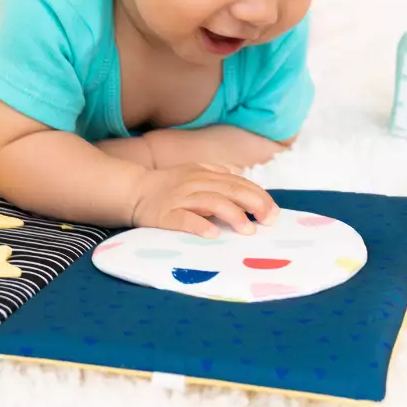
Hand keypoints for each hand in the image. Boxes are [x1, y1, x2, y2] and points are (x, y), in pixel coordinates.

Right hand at [130, 164, 278, 237]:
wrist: (132, 190)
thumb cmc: (167, 186)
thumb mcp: (194, 172)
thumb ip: (218, 175)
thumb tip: (242, 178)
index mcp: (205, 173)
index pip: (239, 182)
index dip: (259, 196)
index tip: (274, 212)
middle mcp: (196, 183)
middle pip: (231, 189)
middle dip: (254, 203)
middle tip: (268, 220)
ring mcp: (181, 198)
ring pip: (211, 202)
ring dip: (233, 214)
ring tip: (248, 230)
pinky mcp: (165, 215)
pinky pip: (184, 219)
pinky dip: (199, 225)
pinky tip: (213, 234)